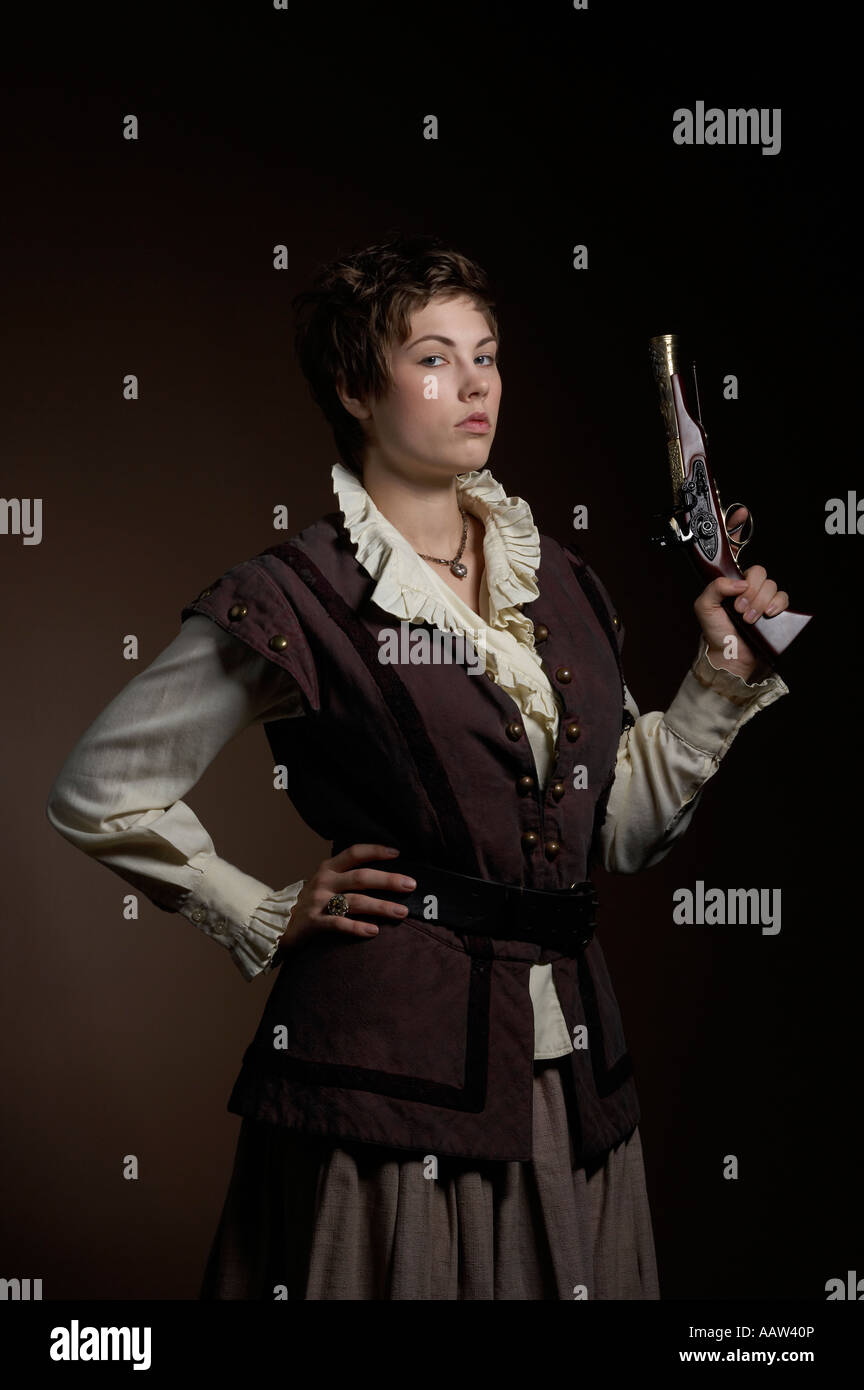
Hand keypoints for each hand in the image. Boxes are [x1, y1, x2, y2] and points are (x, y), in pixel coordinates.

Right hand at [272, 843, 415, 960]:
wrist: (278, 924)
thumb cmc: (312, 903)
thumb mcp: (326, 883)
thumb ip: (348, 877)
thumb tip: (385, 875)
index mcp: (328, 868)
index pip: (355, 853)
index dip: (376, 850)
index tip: (398, 853)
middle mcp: (323, 881)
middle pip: (361, 877)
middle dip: (388, 880)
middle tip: (411, 885)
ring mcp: (318, 902)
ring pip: (355, 901)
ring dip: (381, 907)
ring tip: (401, 912)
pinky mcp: (313, 923)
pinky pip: (338, 924)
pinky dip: (357, 927)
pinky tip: (374, 931)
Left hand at [693, 509, 788, 682]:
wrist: (730, 658)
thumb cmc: (715, 633)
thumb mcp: (703, 608)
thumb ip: (713, 588)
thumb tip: (737, 582)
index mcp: (730, 583)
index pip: (737, 554)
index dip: (738, 531)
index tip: (738, 514)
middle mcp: (747, 587)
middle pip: (759, 571)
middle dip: (750, 590)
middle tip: (739, 607)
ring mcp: (762, 598)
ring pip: (771, 584)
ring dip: (759, 602)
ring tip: (748, 618)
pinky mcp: (775, 610)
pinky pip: (783, 597)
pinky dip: (776, 604)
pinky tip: (768, 615)